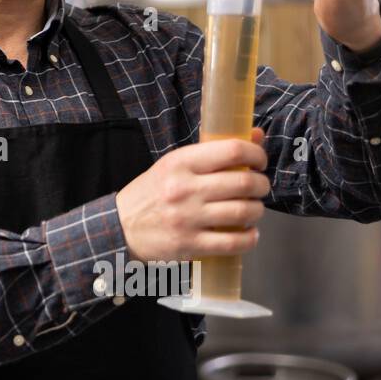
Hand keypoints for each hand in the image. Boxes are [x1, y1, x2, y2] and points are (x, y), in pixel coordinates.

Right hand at [116, 128, 268, 263]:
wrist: (120, 226)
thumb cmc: (151, 193)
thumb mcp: (175, 165)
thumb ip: (213, 153)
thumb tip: (256, 135)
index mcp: (180, 163)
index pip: (232, 151)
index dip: (255, 155)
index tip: (258, 162)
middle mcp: (184, 188)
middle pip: (243, 183)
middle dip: (261, 185)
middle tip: (259, 187)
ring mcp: (187, 218)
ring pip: (243, 212)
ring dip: (257, 211)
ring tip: (252, 210)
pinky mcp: (189, 244)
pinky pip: (233, 242)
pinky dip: (249, 238)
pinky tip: (248, 233)